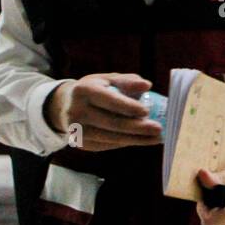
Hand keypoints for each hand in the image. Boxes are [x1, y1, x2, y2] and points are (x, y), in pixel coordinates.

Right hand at [43, 72, 161, 150]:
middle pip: (112, 123)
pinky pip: (108, 145)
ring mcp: (77, 130)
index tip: (147, 111)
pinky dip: (127, 143)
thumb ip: (127, 81)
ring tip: (156, 138)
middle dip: (138, 128)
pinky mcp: (81, 143)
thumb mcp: (107, 79)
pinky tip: (142, 140)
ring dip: (136, 139)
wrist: (65, 106)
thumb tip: (147, 85)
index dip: (128, 107)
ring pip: (112, 138)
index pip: (109, 100)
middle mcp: (76, 111)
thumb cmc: (95, 90)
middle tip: (158, 129)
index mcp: (84, 91)